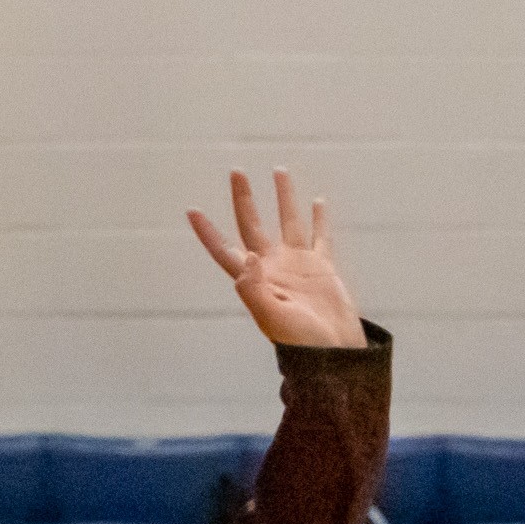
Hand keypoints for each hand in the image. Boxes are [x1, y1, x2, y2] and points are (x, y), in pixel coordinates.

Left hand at [188, 171, 365, 350]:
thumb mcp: (271, 318)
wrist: (332, 353)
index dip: (207, 232)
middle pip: (252, 225)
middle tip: (236, 171)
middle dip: (243, 199)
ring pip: (287, 221)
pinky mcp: (322, 268)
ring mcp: (297, 265)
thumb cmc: (300, 341)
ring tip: (278, 170)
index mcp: (254, 280)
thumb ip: (255, 290)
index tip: (191, 210)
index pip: (224, 250)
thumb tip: (247, 258)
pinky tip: (317, 200)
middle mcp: (272, 267)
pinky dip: (319, 218)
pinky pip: (320, 236)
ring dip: (283, 197)